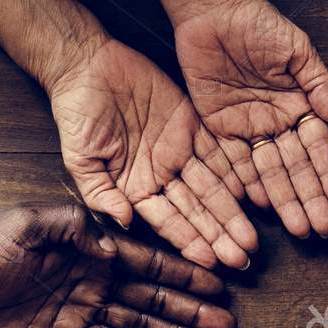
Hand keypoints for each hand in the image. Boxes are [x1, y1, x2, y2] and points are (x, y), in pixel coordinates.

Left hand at [0, 204, 234, 327]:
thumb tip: (111, 244)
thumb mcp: (25, 224)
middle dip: (189, 312)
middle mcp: (94, 281)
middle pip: (151, 298)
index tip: (218, 286)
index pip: (147, 262)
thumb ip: (70, 227)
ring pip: (138, 326)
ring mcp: (81, 312)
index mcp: (90, 249)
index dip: (183, 275)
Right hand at [48, 37, 256, 269]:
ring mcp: (179, 151)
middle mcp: (162, 175)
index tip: (211, 262)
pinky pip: (218, 152)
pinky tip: (251, 194)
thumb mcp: (80, 159)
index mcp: (135, 189)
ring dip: (232, 213)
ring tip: (251, 241)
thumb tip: (124, 223)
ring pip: (212, 187)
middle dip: (220, 236)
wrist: (86, 66)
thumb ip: (100, 193)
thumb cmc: (76, 114)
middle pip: (197, 211)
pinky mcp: (192, 124)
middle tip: (243, 261)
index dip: (190, 241)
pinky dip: (235, 172)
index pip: (168, 222)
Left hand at [174, 0, 327, 239]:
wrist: (212, 9)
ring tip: (299, 228)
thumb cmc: (258, 21)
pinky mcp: (219, 127)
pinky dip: (246, 182)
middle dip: (308, 198)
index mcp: (299, 105)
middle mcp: (276, 122)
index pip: (318, 146)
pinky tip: (262, 205)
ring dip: (283, 200)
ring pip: (268, 171)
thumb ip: (318, 83)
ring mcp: (248, 127)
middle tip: (321, 229)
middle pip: (295, 167)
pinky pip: (233, 161)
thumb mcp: (297, 49)